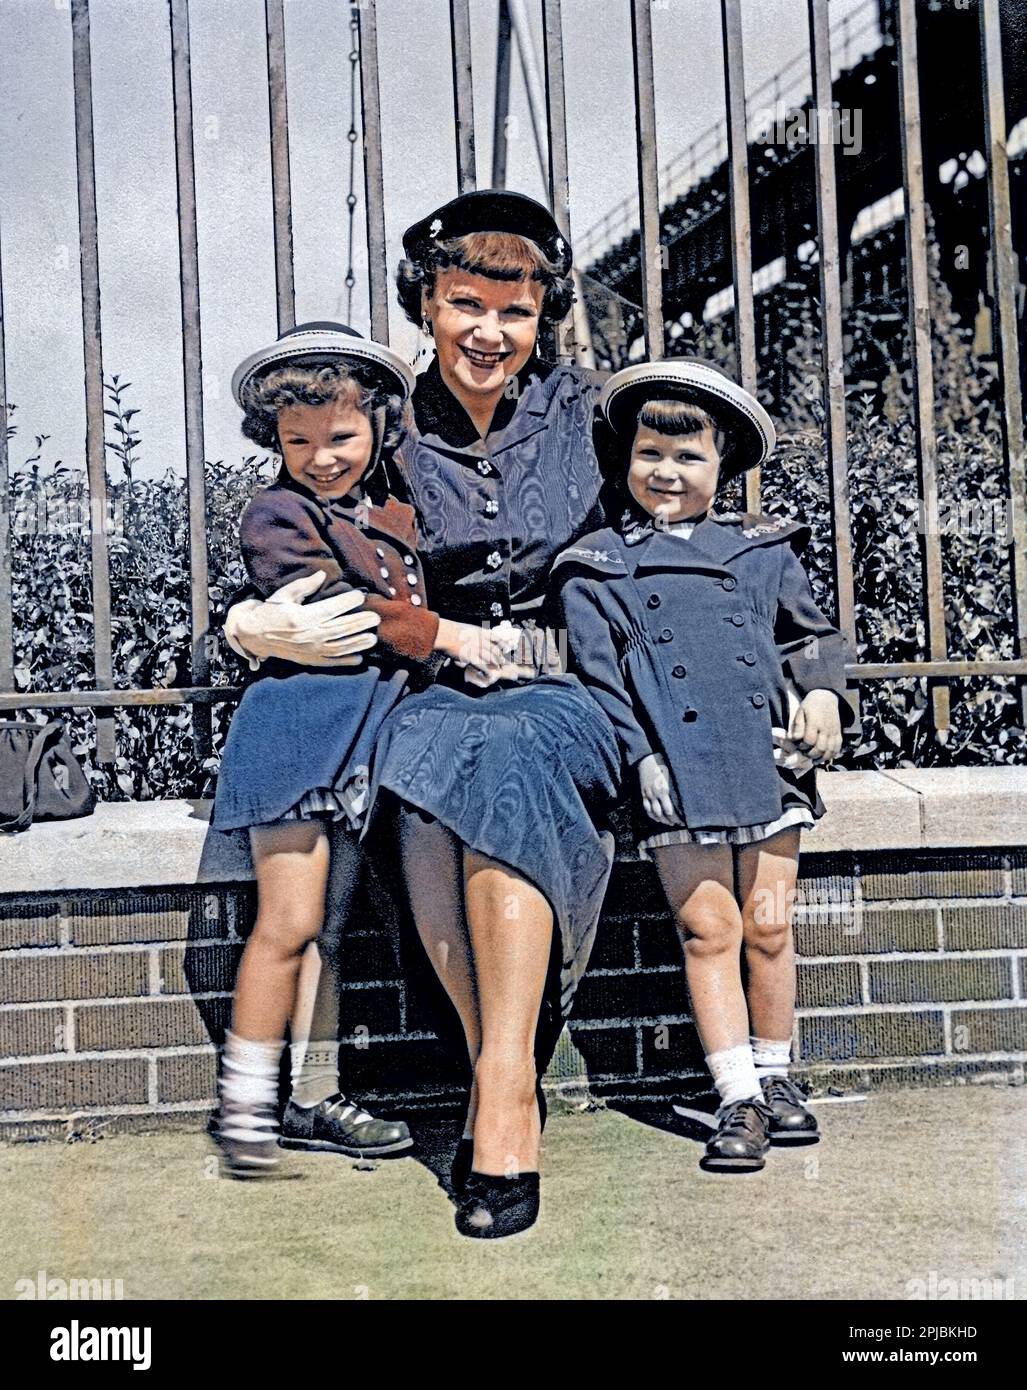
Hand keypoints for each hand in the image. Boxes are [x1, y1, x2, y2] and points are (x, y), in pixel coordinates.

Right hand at [224, 571, 379, 668]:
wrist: (255, 635)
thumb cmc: (271, 611)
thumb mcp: (284, 595)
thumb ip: (304, 586)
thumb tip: (321, 575)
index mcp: (303, 617)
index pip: (332, 608)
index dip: (348, 602)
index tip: (360, 596)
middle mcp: (309, 635)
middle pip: (341, 628)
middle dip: (360, 623)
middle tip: (376, 618)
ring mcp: (310, 650)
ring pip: (340, 647)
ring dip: (358, 643)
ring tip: (372, 637)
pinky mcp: (309, 660)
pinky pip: (331, 662)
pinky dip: (346, 661)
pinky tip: (360, 657)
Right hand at [434, 618, 516, 684]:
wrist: (445, 633)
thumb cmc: (451, 630)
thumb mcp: (465, 628)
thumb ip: (472, 633)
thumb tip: (474, 634)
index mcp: (480, 632)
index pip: (496, 638)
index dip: (503, 644)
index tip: (507, 648)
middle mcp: (481, 640)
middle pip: (495, 649)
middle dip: (501, 656)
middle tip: (504, 661)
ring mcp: (477, 649)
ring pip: (491, 657)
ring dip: (496, 663)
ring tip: (499, 668)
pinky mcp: (471, 657)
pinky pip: (482, 665)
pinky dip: (487, 671)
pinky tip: (491, 675)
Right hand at [638, 752, 681, 825]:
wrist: (645, 760)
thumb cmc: (661, 764)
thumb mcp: (672, 773)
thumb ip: (677, 784)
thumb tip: (690, 791)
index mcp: (663, 790)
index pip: (668, 810)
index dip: (675, 818)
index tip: (682, 821)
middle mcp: (654, 794)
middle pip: (661, 814)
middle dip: (668, 821)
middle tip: (676, 824)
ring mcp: (648, 795)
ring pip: (652, 813)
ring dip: (660, 820)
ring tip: (668, 823)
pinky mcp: (643, 794)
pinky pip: (646, 808)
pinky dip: (651, 815)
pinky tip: (656, 818)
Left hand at [791, 689, 841, 763]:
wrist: (827, 698)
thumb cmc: (810, 705)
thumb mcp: (801, 711)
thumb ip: (798, 726)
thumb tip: (793, 739)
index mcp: (815, 722)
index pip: (809, 740)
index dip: (802, 746)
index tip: (799, 745)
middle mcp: (826, 728)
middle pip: (820, 748)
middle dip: (811, 754)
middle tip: (805, 753)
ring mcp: (834, 732)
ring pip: (829, 750)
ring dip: (821, 758)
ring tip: (813, 759)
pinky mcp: (838, 734)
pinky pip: (837, 748)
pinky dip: (831, 755)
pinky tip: (824, 757)